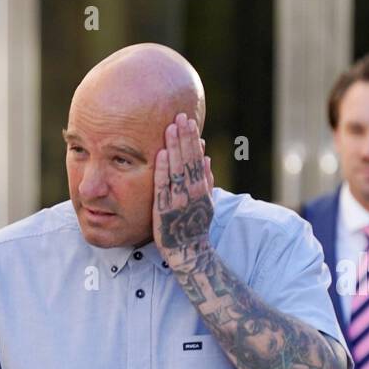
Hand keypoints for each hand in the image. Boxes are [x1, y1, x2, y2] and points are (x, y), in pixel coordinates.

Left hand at [152, 112, 214, 271]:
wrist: (188, 252)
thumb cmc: (195, 226)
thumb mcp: (205, 202)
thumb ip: (205, 179)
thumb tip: (206, 156)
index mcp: (201, 187)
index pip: (196, 157)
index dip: (192, 139)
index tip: (189, 121)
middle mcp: (192, 191)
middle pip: (187, 159)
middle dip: (184, 137)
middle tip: (179, 116)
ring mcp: (179, 200)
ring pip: (177, 169)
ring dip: (174, 147)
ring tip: (171, 128)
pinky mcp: (165, 209)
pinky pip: (163, 185)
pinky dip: (163, 169)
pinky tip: (162, 153)